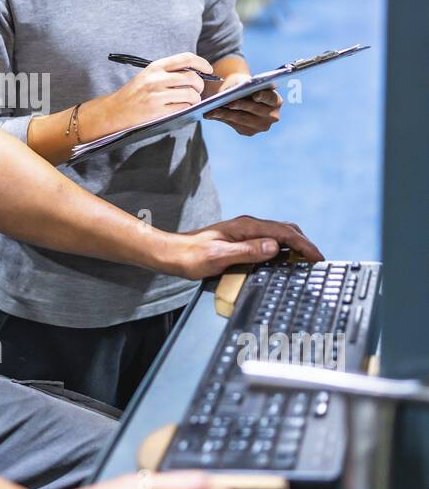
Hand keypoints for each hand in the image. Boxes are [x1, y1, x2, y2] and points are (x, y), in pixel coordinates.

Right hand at [85, 53, 212, 139]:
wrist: (115, 110)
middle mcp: (157, 79)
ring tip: (189, 101)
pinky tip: (181, 108)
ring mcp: (158, 95)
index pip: (187, 59)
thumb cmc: (134, 93)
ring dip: (194, 99)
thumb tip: (196, 72)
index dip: (202, 63)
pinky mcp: (158, 111)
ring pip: (191, 95)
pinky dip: (187, 109)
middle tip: (197, 91)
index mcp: (156, 66)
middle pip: (193, 78)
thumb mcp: (148, 74)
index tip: (208, 70)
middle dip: (200, 86)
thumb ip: (169, 71)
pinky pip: (183, 108)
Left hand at [161, 216, 322, 280]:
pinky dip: (282, 249)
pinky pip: (268, 241)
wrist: (171, 253)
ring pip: (278, 234)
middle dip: (304, 244)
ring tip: (306, 262)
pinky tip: (283, 260)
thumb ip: (247, 251)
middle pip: (285, 229)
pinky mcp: (240, 239)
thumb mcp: (218, 257)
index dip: (304, 245)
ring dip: (294, 246)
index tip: (318, 258)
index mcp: (245, 227)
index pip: (283, 233)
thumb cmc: (190, 257)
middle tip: (316, 262)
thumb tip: (274, 247)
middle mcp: (247, 226)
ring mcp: (244, 231)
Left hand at [203, 71, 282, 136]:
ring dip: (225, 113)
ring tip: (212, 110)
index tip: (255, 95)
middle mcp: (272, 116)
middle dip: (240, 106)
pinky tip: (210, 115)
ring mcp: (261, 126)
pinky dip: (221, 118)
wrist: (243, 96)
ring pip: (241, 119)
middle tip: (228, 103)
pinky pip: (233, 124)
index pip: (270, 98)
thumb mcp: (245, 82)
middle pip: (254, 110)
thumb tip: (230, 93)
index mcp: (276, 101)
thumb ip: (242, 85)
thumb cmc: (245, 86)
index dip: (263, 97)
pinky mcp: (249, 132)